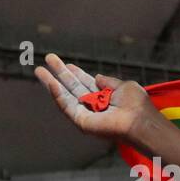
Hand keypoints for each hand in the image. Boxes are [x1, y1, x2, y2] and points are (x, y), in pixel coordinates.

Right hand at [34, 53, 153, 141]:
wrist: (140, 121)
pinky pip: (67, 107)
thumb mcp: (124, 86)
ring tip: (39, 70)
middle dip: (60, 73)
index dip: (76, 72)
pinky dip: (58, 95)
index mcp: (106, 96)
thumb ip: (109, 81)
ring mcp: (87, 114)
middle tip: (48, 58)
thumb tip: (97, 77)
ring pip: (65, 96)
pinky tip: (51, 83)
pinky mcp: (82, 122)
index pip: (86, 83)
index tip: (66, 63)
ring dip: (51, 83)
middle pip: (73, 87)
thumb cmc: (137, 105)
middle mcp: (95, 105)